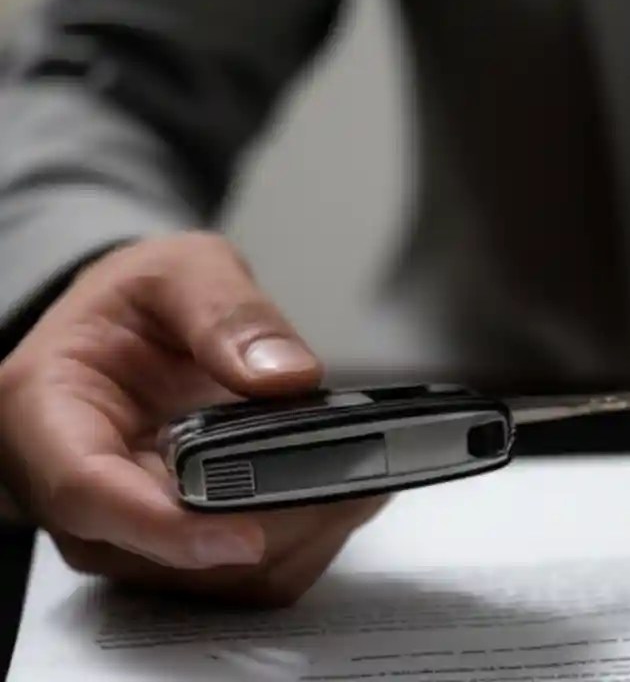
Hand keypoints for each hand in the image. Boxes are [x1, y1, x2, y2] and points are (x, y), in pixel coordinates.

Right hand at [0, 232, 386, 605]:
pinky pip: (244, 579)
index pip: (90, 493)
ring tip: (358, 476)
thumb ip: (227, 313)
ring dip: (300, 537)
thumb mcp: (177, 271)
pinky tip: (340, 494)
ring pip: (216, 581)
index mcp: (47, 414)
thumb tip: (285, 376)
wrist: (126, 337)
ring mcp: (124, 534)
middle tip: (352, 475)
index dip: (169, 528)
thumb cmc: (134, 307)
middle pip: (164, 553)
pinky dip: (307, 542)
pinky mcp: (174, 553)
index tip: (245, 536)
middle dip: (269, 525)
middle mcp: (75, 493)